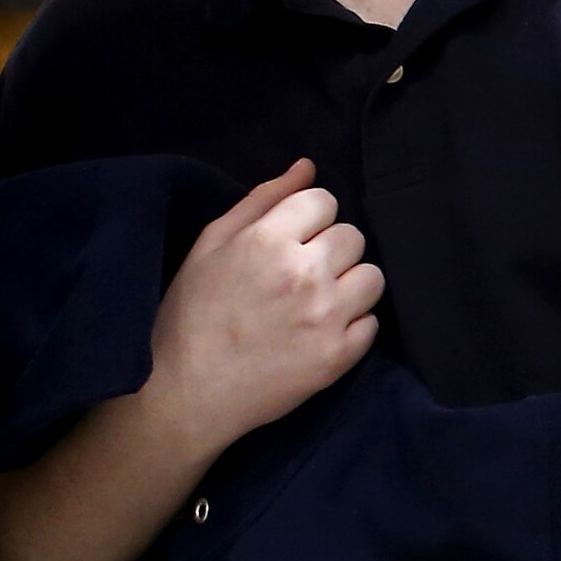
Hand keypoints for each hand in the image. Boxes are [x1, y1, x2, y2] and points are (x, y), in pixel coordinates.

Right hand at [145, 160, 380, 447]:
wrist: (188, 392)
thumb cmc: (191, 314)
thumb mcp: (210, 245)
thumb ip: (262, 200)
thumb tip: (307, 167)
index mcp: (268, 241)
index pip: (325, 201)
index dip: (309, 218)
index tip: (292, 239)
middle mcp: (305, 274)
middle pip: (353, 236)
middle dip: (330, 249)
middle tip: (301, 273)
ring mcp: (326, 317)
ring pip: (372, 277)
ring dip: (349, 284)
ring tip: (316, 301)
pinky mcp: (339, 357)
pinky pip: (372, 323)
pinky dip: (351, 325)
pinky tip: (319, 331)